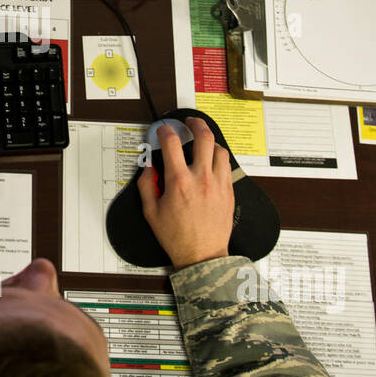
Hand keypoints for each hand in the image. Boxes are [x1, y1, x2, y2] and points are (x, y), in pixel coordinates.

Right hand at [137, 117, 234, 268]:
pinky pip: (226, 166)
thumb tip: (148, 168)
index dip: (165, 131)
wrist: (202, 255)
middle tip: (190, 122)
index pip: (172, 143)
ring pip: (220, 149)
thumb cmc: (177, 237)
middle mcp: (201, 178)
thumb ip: (147, 185)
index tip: (163, 131)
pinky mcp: (229, 191)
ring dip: (210, 142)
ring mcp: (218, 184)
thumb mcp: (151, 212)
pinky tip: (211, 163)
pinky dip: (218, 160)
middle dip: (195, 123)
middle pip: (203, 137)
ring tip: (203, 142)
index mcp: (179, 182)